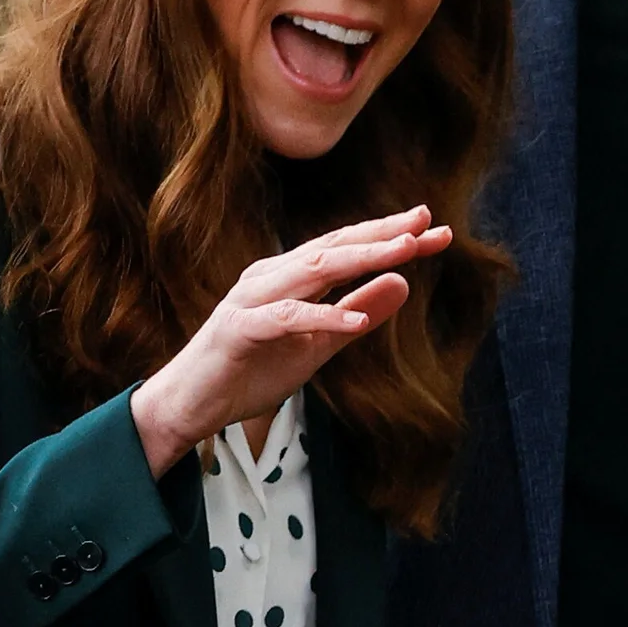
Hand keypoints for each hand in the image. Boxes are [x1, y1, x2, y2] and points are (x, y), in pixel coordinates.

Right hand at [130, 210, 450, 476]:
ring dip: (362, 259)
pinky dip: (322, 316)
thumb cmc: (251, 371)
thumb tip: (405, 282)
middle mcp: (272, 276)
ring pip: (313, 270)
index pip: (348, 248)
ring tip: (406, 253)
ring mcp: (252, 299)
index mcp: (291, 276)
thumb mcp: (319, 345)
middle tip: (428, 222)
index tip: (437, 230)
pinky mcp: (239, 329)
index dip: (391, 237)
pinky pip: (286, 319)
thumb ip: (358, 313)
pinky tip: (357, 321)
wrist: (191, 404)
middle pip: (335, 247)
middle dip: (384, 234)